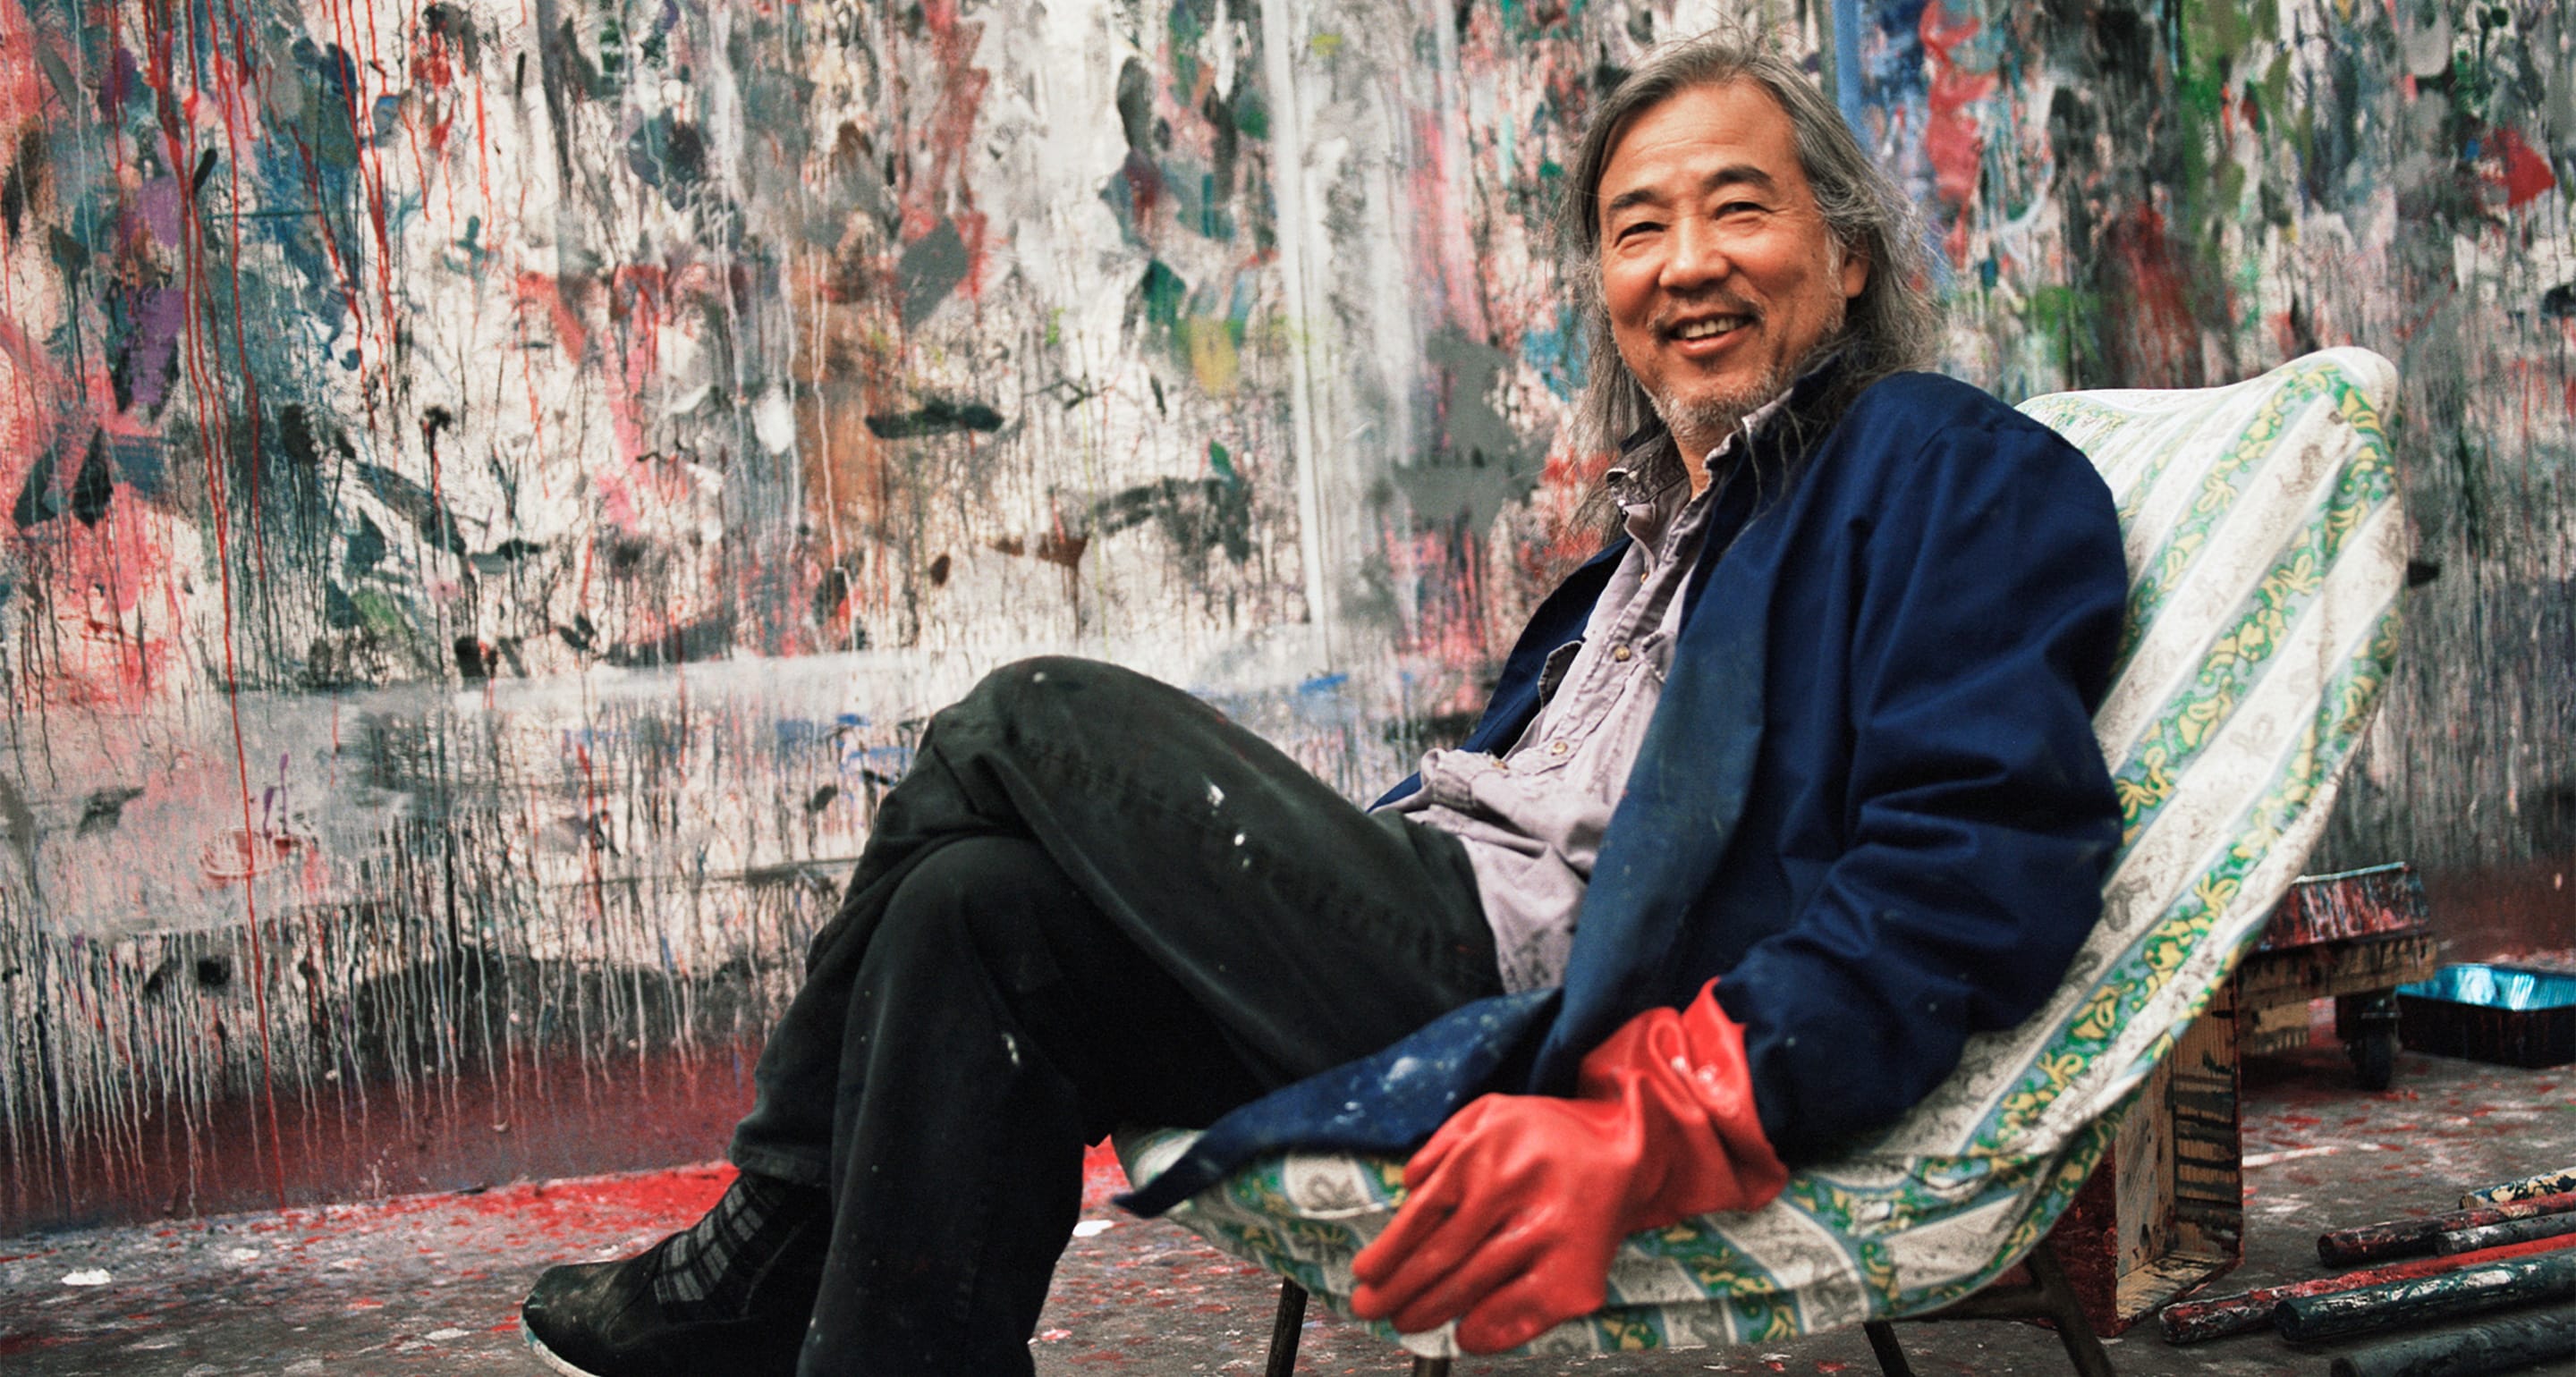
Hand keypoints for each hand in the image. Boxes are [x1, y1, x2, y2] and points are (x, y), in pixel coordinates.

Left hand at [1347, 980, 1785, 1353]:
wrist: (1629, 1147)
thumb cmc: (1548, 1135)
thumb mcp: (1488, 1113)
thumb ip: (1441, 1146)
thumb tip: (1405, 1189)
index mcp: (1484, 1157)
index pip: (1418, 1218)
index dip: (1385, 1253)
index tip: (1365, 1272)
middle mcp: (1512, 1197)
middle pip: (1437, 1260)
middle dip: (1394, 1291)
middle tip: (1371, 1307)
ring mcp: (1545, 1239)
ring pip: (1470, 1290)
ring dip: (1429, 1312)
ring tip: (1406, 1320)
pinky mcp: (1574, 1275)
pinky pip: (1518, 1316)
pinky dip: (1485, 1331)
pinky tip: (1464, 1333)